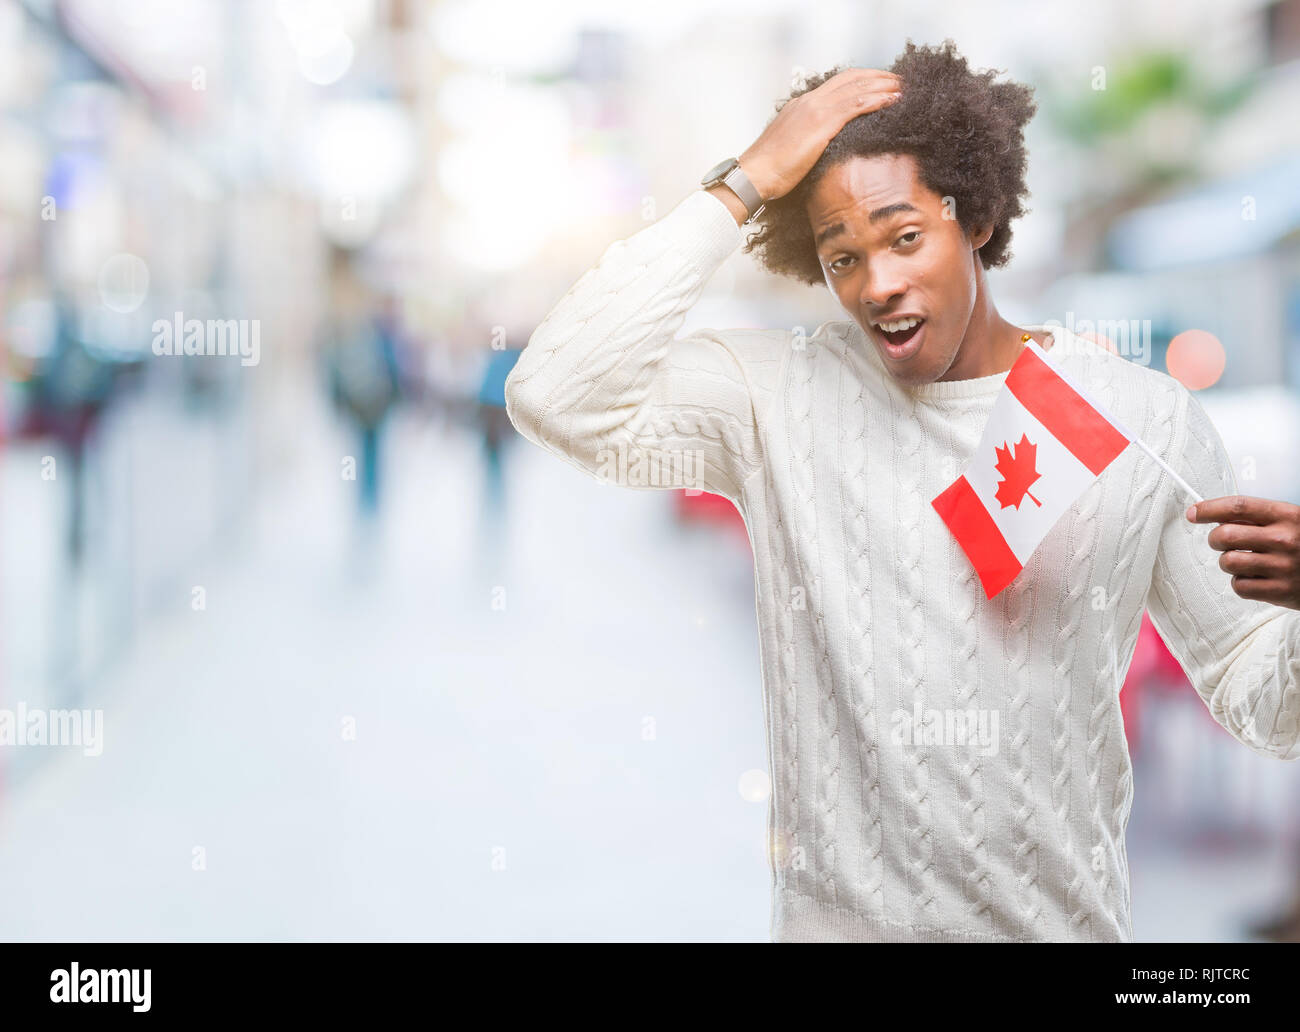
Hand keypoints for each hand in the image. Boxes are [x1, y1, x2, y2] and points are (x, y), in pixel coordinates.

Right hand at [739, 68, 901, 201]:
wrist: (755, 174)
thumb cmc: (769, 169)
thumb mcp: (791, 147)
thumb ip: (809, 139)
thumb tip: (822, 147)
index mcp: (802, 105)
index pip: (838, 83)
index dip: (861, 79)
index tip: (879, 82)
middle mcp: (810, 101)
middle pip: (851, 78)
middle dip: (877, 76)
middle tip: (898, 80)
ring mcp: (815, 110)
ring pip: (857, 88)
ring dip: (883, 85)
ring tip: (902, 88)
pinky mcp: (821, 124)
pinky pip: (855, 105)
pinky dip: (877, 99)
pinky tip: (892, 100)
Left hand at [1187, 495, 1299, 608]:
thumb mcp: (1293, 521)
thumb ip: (1260, 516)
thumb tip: (1216, 514)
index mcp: (1287, 516)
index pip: (1238, 506)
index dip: (1209, 508)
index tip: (1194, 512)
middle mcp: (1284, 539)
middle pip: (1225, 535)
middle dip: (1215, 538)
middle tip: (1221, 541)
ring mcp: (1282, 567)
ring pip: (1227, 562)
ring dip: (1228, 562)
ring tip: (1244, 561)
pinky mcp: (1280, 592)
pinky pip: (1239, 586)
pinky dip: (1241, 583)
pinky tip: (1256, 578)